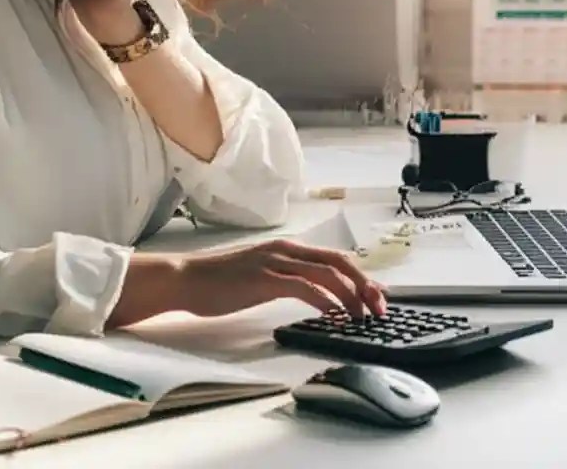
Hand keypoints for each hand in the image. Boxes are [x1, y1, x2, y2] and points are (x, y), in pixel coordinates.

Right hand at [178, 238, 389, 318]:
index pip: (335, 257)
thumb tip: (317, 296)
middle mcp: (286, 250)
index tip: (377, 296)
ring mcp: (275, 262)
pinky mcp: (264, 279)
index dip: (361, 276)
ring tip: (361, 317)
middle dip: (365, 285)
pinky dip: (325, 302)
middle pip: (340, 262)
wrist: (187, 279)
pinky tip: (334, 317)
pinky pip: (305, 288)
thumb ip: (288, 280)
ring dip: (351, 296)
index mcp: (287, 248)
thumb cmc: (219, 282)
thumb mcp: (261, 276)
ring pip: (328, 274)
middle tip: (380, 308)